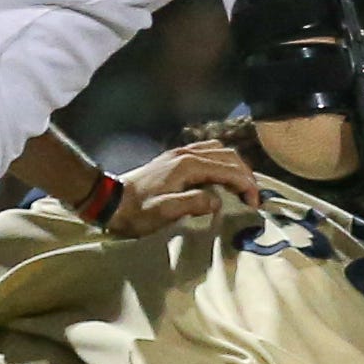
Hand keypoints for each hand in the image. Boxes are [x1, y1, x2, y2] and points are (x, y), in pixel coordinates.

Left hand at [112, 140, 258, 232]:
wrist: (108, 201)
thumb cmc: (136, 211)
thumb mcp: (164, 212)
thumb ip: (193, 204)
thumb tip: (216, 201)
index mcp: (188, 166)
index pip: (228, 169)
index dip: (246, 185)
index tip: (254, 203)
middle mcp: (186, 154)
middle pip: (228, 155)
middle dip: (245, 174)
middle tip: (253, 196)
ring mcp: (179, 153)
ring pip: (218, 150)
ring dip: (234, 166)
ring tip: (241, 186)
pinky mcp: (174, 157)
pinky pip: (206, 151)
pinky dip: (221, 161)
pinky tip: (221, 176)